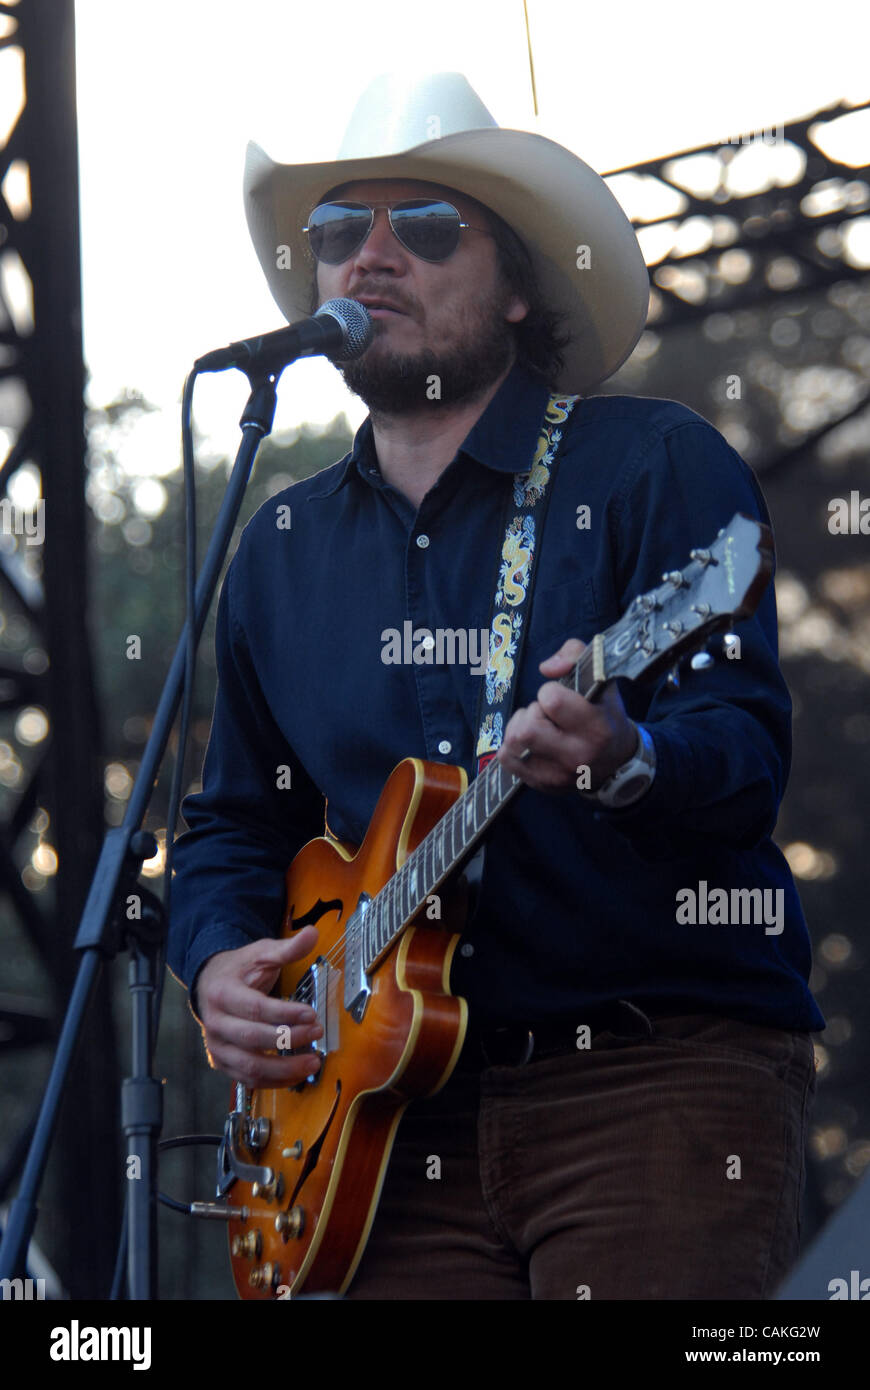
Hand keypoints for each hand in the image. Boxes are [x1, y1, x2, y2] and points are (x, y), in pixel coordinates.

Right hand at [196, 927, 323, 1086]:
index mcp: (222, 993)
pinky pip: (249, 1080)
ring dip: (284, 1068)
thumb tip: (312, 934)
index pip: (255, 1008)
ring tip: (313, 1061)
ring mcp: (217, 1046)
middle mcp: (216, 1023)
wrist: (210, 984)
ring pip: (250, 1067)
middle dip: (288, 1039)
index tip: (311, 1013)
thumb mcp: (262, 954)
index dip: (285, 1014)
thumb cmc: (240, 970)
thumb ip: (288, 948)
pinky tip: (297, 1073)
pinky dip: (275, 1081)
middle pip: (253, 1039)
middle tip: (316, 1032)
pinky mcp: (223, 1063)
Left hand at [496, 638, 637, 792]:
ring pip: (513, 742)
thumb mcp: (600, 678)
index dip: (550, 692)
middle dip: (532, 712)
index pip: (552, 701)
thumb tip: (546, 668)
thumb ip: (574, 654)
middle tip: (547, 714)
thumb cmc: (604, 714)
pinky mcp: (542, 784)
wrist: (616, 762)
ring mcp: (558, 775)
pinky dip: (512, 745)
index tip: (561, 696)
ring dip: (520, 727)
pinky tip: (530, 742)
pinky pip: (506, 759)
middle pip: (527, 728)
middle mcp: (578, 756)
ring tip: (538, 726)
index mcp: (597, 728)